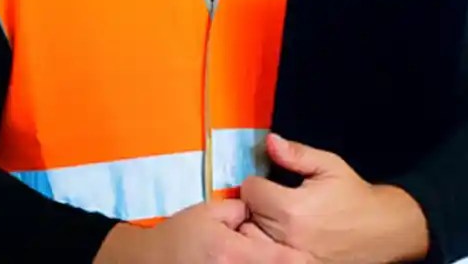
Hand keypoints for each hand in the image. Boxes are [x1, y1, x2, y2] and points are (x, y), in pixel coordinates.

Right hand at [94, 199, 311, 263]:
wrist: (152, 260)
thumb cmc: (180, 235)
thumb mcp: (207, 212)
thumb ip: (238, 209)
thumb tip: (258, 210)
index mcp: (237, 253)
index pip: (284, 259)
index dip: (303, 257)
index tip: (314, 252)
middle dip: (296, 260)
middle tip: (309, 254)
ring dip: (281, 263)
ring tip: (296, 256)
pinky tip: (266, 259)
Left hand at [240, 133, 429, 263]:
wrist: (385, 231)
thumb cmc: (355, 196)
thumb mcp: (330, 166)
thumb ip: (296, 154)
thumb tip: (269, 141)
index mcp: (291, 208)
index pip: (249, 190)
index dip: (258, 183)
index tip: (269, 184)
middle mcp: (287, 236)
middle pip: (247, 216)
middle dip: (254, 205)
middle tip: (270, 201)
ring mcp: (292, 258)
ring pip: (252, 238)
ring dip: (258, 227)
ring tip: (275, 219)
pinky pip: (267, 257)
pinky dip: (268, 245)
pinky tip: (282, 236)